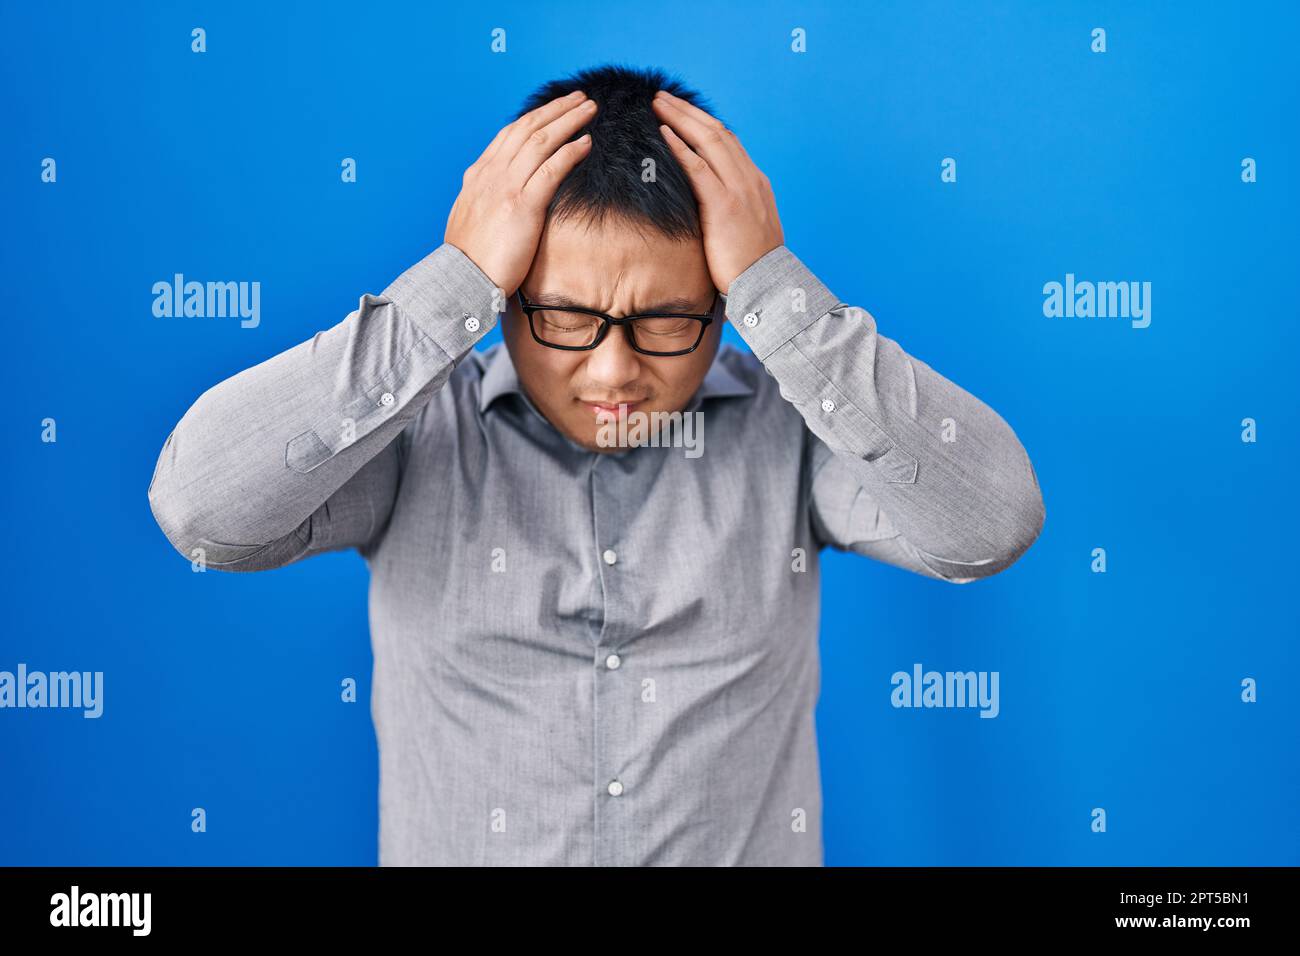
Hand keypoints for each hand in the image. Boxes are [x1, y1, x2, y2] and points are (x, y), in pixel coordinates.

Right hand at [444, 91, 597, 295]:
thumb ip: (485, 197)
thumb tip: (498, 193)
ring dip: (568, 121)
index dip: (535, 117)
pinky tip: (586, 143)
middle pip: (528, 129)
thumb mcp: (470, 217)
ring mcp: (506, 188)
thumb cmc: (470, 258)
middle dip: (556, 110)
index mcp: (478, 175)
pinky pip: (551, 170)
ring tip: (590, 110)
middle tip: (580, 98)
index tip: (554, 109)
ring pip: (541, 141)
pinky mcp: (522, 206)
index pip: (509, 135)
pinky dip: (570, 152)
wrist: (461, 279)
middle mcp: (491, 174)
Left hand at [652, 90, 784, 294]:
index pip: (728, 142)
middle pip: (716, 133)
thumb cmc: (752, 267)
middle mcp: (750, 179)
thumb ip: (731, 210)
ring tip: (658, 104)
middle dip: (688, 112)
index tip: (683, 113)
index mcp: (756, 184)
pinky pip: (698, 168)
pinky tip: (664, 133)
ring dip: (681, 118)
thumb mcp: (746, 229)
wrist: (768, 286)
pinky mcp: (725, 205)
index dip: (703, 124)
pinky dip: (680, 147)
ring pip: (708, 141)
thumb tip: (708, 207)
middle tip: (664, 97)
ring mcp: (739, 190)